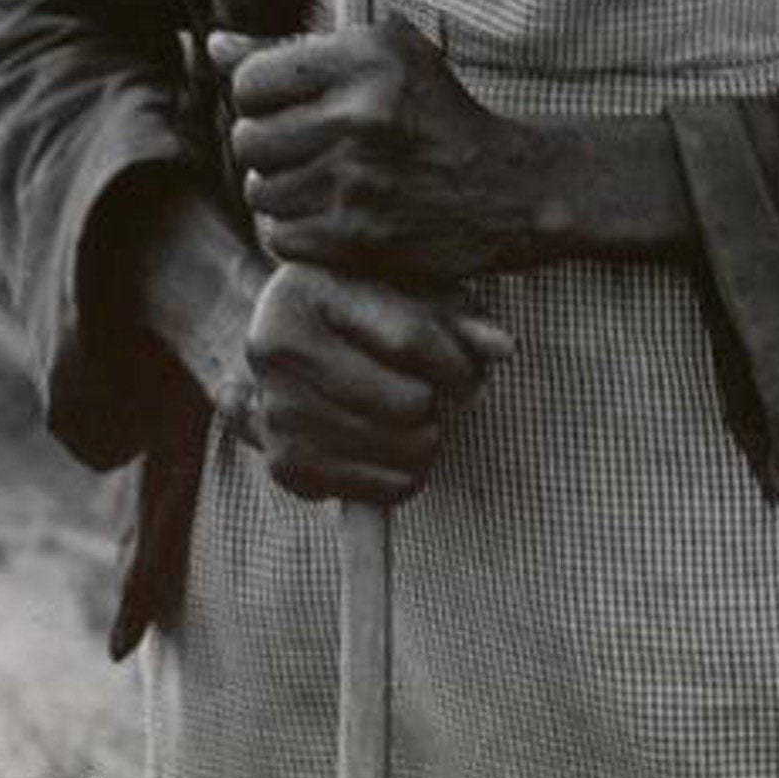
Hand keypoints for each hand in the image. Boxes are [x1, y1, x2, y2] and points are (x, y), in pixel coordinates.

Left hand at [211, 23, 540, 284]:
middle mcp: (359, 114)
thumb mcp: (382, 55)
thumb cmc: (434, 111)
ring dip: (281, 189)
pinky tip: (329, 213)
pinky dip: (296, 229)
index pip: (249, 81)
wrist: (501, 187)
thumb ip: (290, 50)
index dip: (259, 97)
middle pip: (247, 139)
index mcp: (364, 57)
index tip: (288, 106)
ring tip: (320, 180)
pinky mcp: (357, 236)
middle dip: (268, 146)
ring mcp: (356, 179)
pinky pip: (279, 235)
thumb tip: (213, 46)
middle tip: (304, 148)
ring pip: (259, 190)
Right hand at [245, 260, 510, 504]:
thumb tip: (504, 347)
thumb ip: (458, 317)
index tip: (468, 371)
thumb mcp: (406, 290)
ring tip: (409, 412)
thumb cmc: (363, 307)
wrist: (291, 346)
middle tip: (426, 389)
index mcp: (303, 288)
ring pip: (402, 448)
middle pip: (406, 403)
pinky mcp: (286, 468)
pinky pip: (385, 490)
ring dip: (426, 437)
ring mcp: (274, 412)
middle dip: (435, 399)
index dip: (457, 363)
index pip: (409, 341)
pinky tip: (395, 445)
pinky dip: (407, 474)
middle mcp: (274, 349)